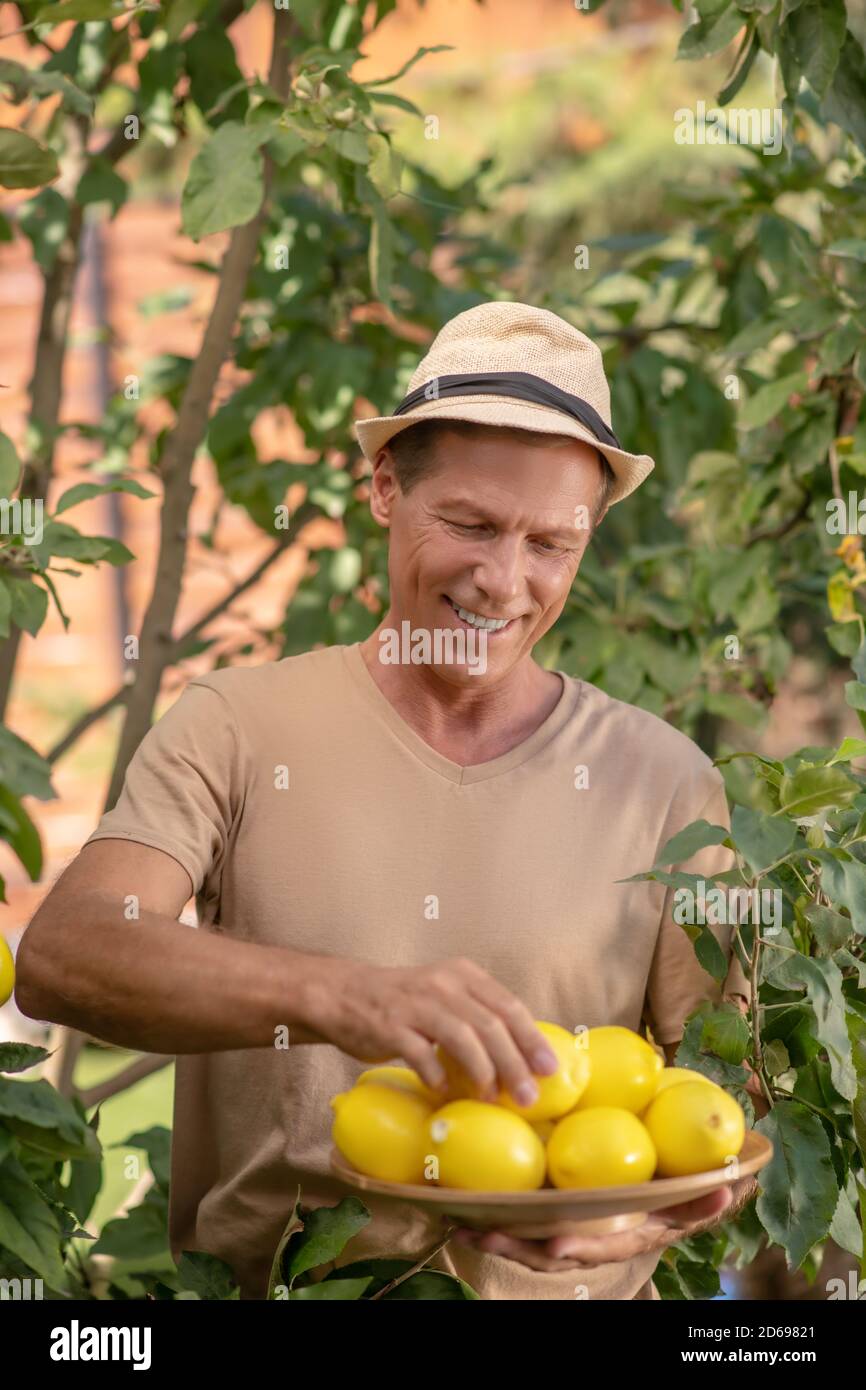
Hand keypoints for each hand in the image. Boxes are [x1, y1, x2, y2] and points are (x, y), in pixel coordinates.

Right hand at [298, 954, 559, 1106]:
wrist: (344, 994)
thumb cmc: (405, 1004)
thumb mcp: (446, 996)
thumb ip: (478, 1015)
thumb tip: (523, 1057)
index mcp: (463, 975)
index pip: (509, 1006)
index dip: (532, 1039)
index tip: (550, 1069)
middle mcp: (443, 984)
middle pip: (490, 1025)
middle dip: (515, 1064)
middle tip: (528, 1096)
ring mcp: (415, 1004)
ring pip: (461, 1037)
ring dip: (482, 1072)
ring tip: (491, 1097)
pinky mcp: (390, 1025)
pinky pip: (420, 1053)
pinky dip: (436, 1075)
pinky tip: (444, 1091)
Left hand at [448, 1176, 756, 1271]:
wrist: (643, 1206)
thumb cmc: (663, 1203)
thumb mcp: (686, 1204)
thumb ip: (702, 1199)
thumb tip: (729, 1186)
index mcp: (618, 1239)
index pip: (597, 1248)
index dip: (577, 1249)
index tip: (557, 1245)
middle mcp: (586, 1241)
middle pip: (547, 1252)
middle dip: (517, 1249)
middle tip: (484, 1236)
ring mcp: (562, 1233)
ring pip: (525, 1244)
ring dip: (494, 1239)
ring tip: (462, 1228)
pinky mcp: (543, 1220)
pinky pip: (516, 1224)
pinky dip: (489, 1221)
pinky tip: (460, 1210)